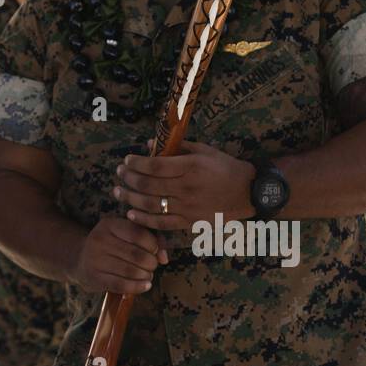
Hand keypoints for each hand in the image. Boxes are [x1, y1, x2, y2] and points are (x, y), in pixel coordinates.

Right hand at [70, 216, 166, 294]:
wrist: (80, 258)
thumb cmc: (111, 245)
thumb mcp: (125, 233)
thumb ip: (149, 238)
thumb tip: (164, 258)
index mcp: (109, 224)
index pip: (138, 233)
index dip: (153, 245)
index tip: (155, 252)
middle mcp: (100, 239)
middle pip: (137, 254)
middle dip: (151, 263)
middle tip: (152, 266)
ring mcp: (95, 259)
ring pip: (131, 271)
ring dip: (146, 275)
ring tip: (147, 275)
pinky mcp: (95, 278)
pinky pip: (122, 284)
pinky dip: (138, 287)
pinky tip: (145, 285)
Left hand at [113, 139, 255, 229]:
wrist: (248, 192)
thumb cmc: (225, 167)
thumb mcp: (204, 150)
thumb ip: (177, 146)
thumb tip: (150, 143)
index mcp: (190, 167)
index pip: (155, 165)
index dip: (136, 163)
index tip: (126, 160)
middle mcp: (187, 187)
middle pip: (148, 185)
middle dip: (129, 178)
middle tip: (119, 173)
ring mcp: (188, 207)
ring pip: (151, 204)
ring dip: (130, 198)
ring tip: (118, 192)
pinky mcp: (190, 222)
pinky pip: (162, 223)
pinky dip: (144, 220)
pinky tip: (131, 214)